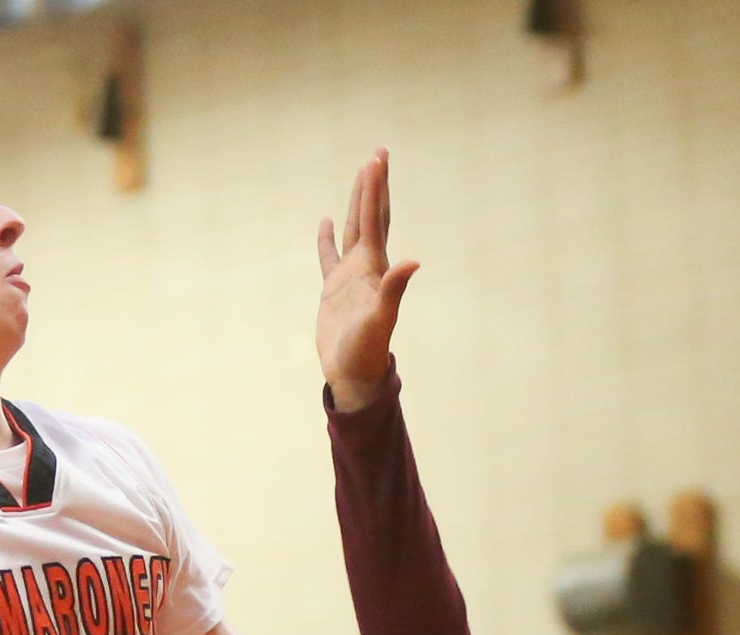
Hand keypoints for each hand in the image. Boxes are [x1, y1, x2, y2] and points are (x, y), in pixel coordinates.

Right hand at [316, 149, 419, 412]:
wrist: (356, 376)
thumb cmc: (368, 351)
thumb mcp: (381, 319)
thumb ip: (394, 289)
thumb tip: (414, 262)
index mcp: (375, 268)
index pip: (375, 219)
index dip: (375, 189)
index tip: (376, 160)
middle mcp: (366, 267)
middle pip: (369, 216)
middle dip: (373, 185)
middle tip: (378, 154)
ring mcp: (349, 277)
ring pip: (352, 230)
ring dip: (356, 203)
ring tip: (360, 175)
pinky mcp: (333, 291)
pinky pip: (328, 257)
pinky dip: (326, 239)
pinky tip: (325, 222)